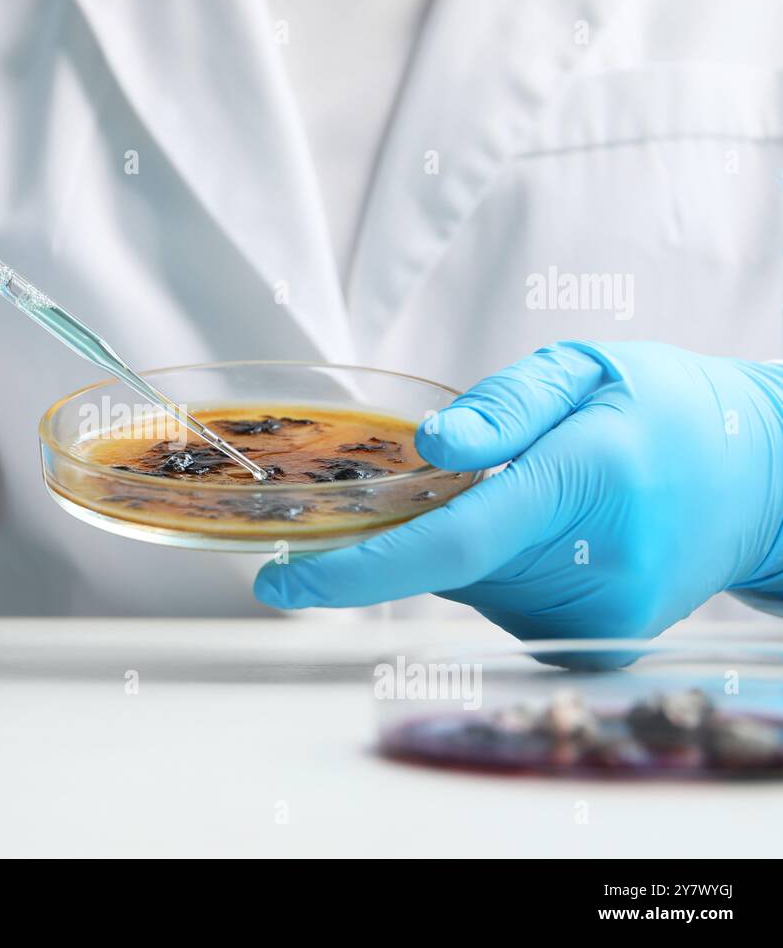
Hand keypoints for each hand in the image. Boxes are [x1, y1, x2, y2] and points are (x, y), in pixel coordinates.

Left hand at [254, 341, 782, 647]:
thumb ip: (506, 407)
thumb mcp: (588, 371)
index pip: (449, 545)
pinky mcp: (591, 645)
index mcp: (587, 484)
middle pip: (446, 563)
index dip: (354, 570)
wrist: (760, 481)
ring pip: (470, 585)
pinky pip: (502, 603)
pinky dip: (499, 568)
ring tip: (540, 494)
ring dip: (469, 542)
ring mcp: (596, 620)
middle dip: (417, 523)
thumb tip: (432, 448)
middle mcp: (593, 570)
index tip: (282, 581)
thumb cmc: (667, 411)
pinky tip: (554, 534)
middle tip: (459, 473)